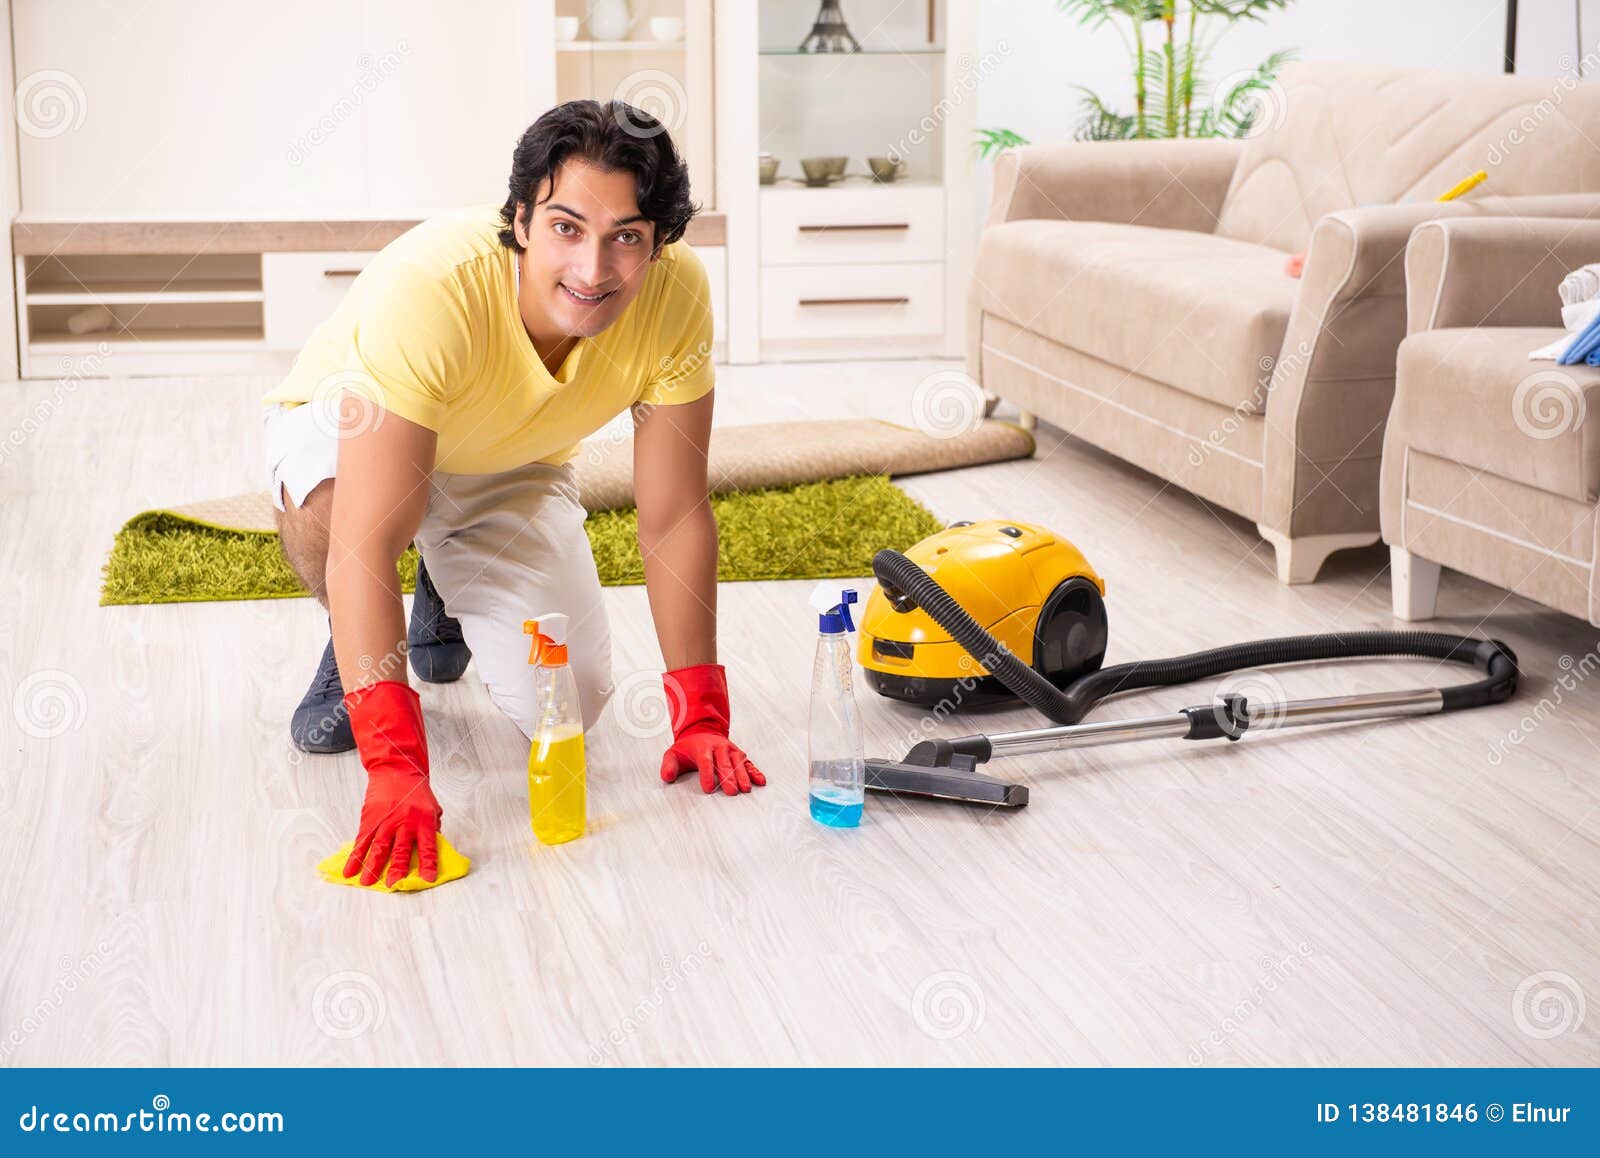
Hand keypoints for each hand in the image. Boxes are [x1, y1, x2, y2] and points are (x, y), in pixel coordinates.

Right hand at [341, 680, 441, 885]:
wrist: (397, 771)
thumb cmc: (417, 793)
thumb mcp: (432, 809)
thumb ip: (431, 829)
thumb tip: (430, 852)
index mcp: (424, 822)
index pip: (428, 847)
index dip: (428, 864)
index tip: (427, 879)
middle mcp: (404, 823)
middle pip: (401, 850)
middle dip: (397, 869)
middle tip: (393, 885)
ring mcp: (386, 822)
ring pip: (379, 848)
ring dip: (373, 867)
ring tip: (367, 883)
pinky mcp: (370, 820)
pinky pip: (362, 842)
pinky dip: (355, 857)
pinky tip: (349, 870)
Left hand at [658, 663, 766, 795]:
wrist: (702, 732)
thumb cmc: (688, 748)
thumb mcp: (673, 754)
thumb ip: (669, 766)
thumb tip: (667, 777)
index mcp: (702, 748)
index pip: (705, 762)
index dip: (707, 775)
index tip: (709, 788)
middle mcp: (719, 747)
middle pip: (724, 763)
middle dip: (728, 778)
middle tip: (731, 792)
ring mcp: (731, 750)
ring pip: (738, 763)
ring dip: (743, 776)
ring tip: (746, 789)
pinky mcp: (739, 755)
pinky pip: (748, 763)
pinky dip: (755, 771)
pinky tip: (760, 781)